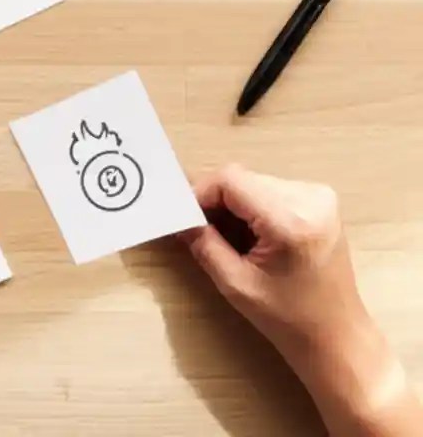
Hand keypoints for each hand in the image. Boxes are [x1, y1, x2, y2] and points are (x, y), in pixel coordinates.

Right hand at [182, 164, 420, 435]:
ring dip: (233, 204)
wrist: (336, 335)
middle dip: (214, 201)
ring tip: (228, 237)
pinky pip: (271, 189)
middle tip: (199, 231)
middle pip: (242, 178)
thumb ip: (203, 243)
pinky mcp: (321, 201)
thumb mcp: (235, 283)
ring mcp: (320, 196)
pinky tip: (251, 234)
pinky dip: (251, 206)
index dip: (199, 193)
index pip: (230, 180)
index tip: (184, 218)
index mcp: (291, 220)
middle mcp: (311, 198)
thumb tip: (177, 217)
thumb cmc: (287, 318)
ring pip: (254, 181)